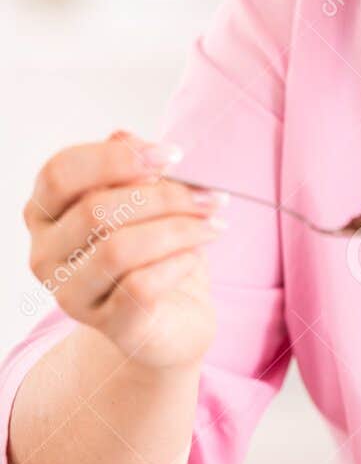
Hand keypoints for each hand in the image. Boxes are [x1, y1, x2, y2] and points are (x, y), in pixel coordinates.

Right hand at [24, 129, 223, 369]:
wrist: (173, 321)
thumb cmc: (154, 253)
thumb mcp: (146, 202)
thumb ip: (131, 169)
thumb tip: (126, 136)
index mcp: (46, 213)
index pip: (61, 173)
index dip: (116, 158)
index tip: (172, 156)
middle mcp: (45, 254)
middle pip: (95, 210)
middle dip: (164, 196)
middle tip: (210, 197)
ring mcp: (71, 294)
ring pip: (117, 248)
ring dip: (178, 229)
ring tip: (212, 226)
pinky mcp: (107, 326)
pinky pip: (140, 287)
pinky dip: (178, 264)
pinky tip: (194, 258)